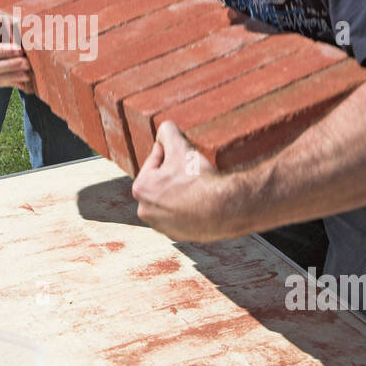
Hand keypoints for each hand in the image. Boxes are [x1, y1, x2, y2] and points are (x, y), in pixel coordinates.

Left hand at [131, 121, 237, 241]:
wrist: (224, 209)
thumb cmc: (199, 178)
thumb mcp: (181, 146)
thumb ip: (167, 131)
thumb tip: (163, 130)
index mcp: (141, 189)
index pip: (155, 161)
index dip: (171, 153)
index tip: (184, 153)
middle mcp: (146, 211)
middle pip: (161, 182)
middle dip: (174, 174)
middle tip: (192, 169)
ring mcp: (163, 226)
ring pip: (171, 200)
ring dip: (181, 191)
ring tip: (198, 184)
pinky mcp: (181, 236)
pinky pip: (183, 215)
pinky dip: (190, 208)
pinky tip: (203, 200)